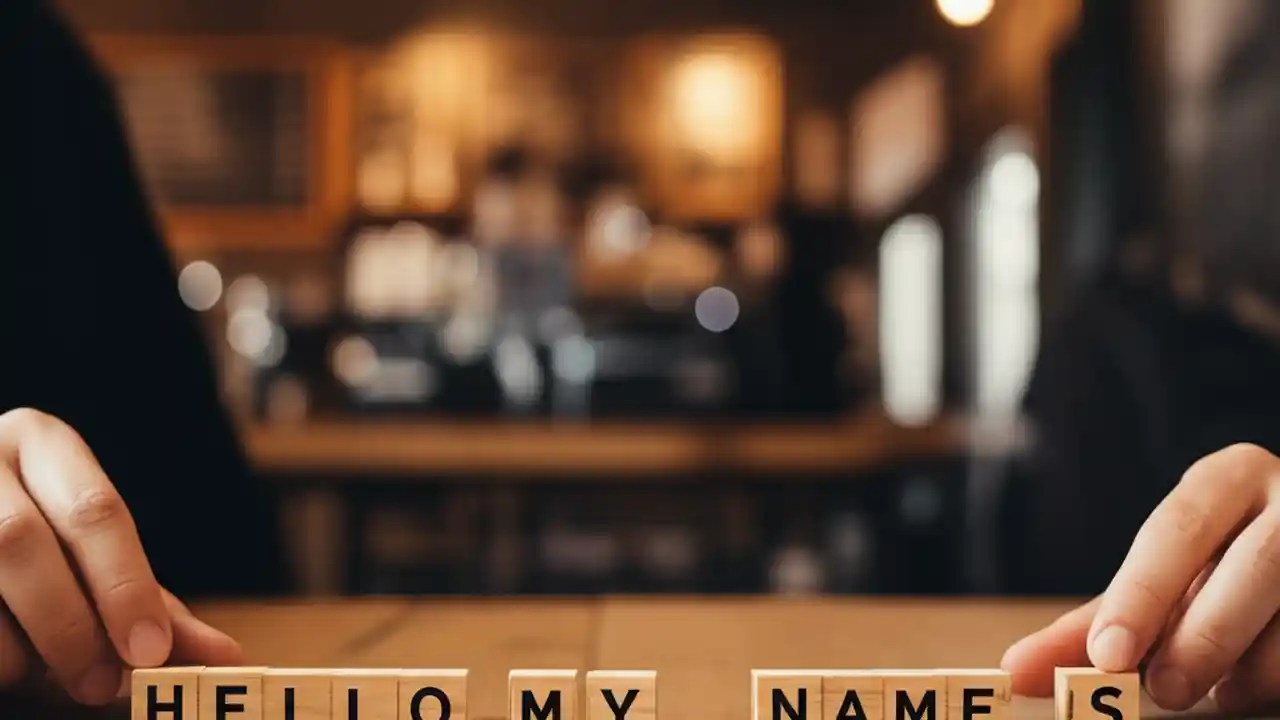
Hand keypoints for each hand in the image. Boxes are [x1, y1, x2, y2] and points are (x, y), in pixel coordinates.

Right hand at [0, 408, 241, 704]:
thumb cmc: (40, 544)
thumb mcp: (96, 559)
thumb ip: (154, 605)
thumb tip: (228, 658)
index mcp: (42, 442)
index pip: (95, 511)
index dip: (123, 585)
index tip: (149, 653)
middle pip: (21, 542)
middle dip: (67, 623)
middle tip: (101, 685)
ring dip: (13, 644)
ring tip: (41, 675)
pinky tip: (6, 665)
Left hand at [1002, 443, 1279, 711]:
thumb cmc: (1220, 568)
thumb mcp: (1160, 581)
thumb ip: (1090, 624)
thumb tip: (1015, 669)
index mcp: (1229, 478)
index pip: (1176, 530)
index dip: (1142, 595)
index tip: (1108, 654)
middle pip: (1251, 570)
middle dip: (1201, 640)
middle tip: (1163, 691)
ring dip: (1249, 671)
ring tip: (1217, 689)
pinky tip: (1256, 681)